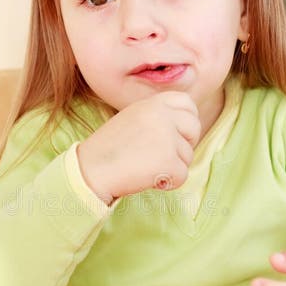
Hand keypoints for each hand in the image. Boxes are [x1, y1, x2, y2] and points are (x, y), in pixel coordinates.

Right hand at [77, 92, 200, 202]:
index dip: (187, 120)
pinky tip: (148, 178)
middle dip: (185, 144)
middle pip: (194, 127)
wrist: (90, 169)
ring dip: (172, 166)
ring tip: (146, 166)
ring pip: (188, 155)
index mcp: (153, 103)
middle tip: (164, 155)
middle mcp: (162, 115)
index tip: (179, 134)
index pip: (188, 103)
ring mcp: (167, 137)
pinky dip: (169, 183)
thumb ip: (157, 116)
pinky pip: (182, 176)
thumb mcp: (133, 118)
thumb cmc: (110, 148)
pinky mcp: (169, 161)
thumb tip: (186, 123)